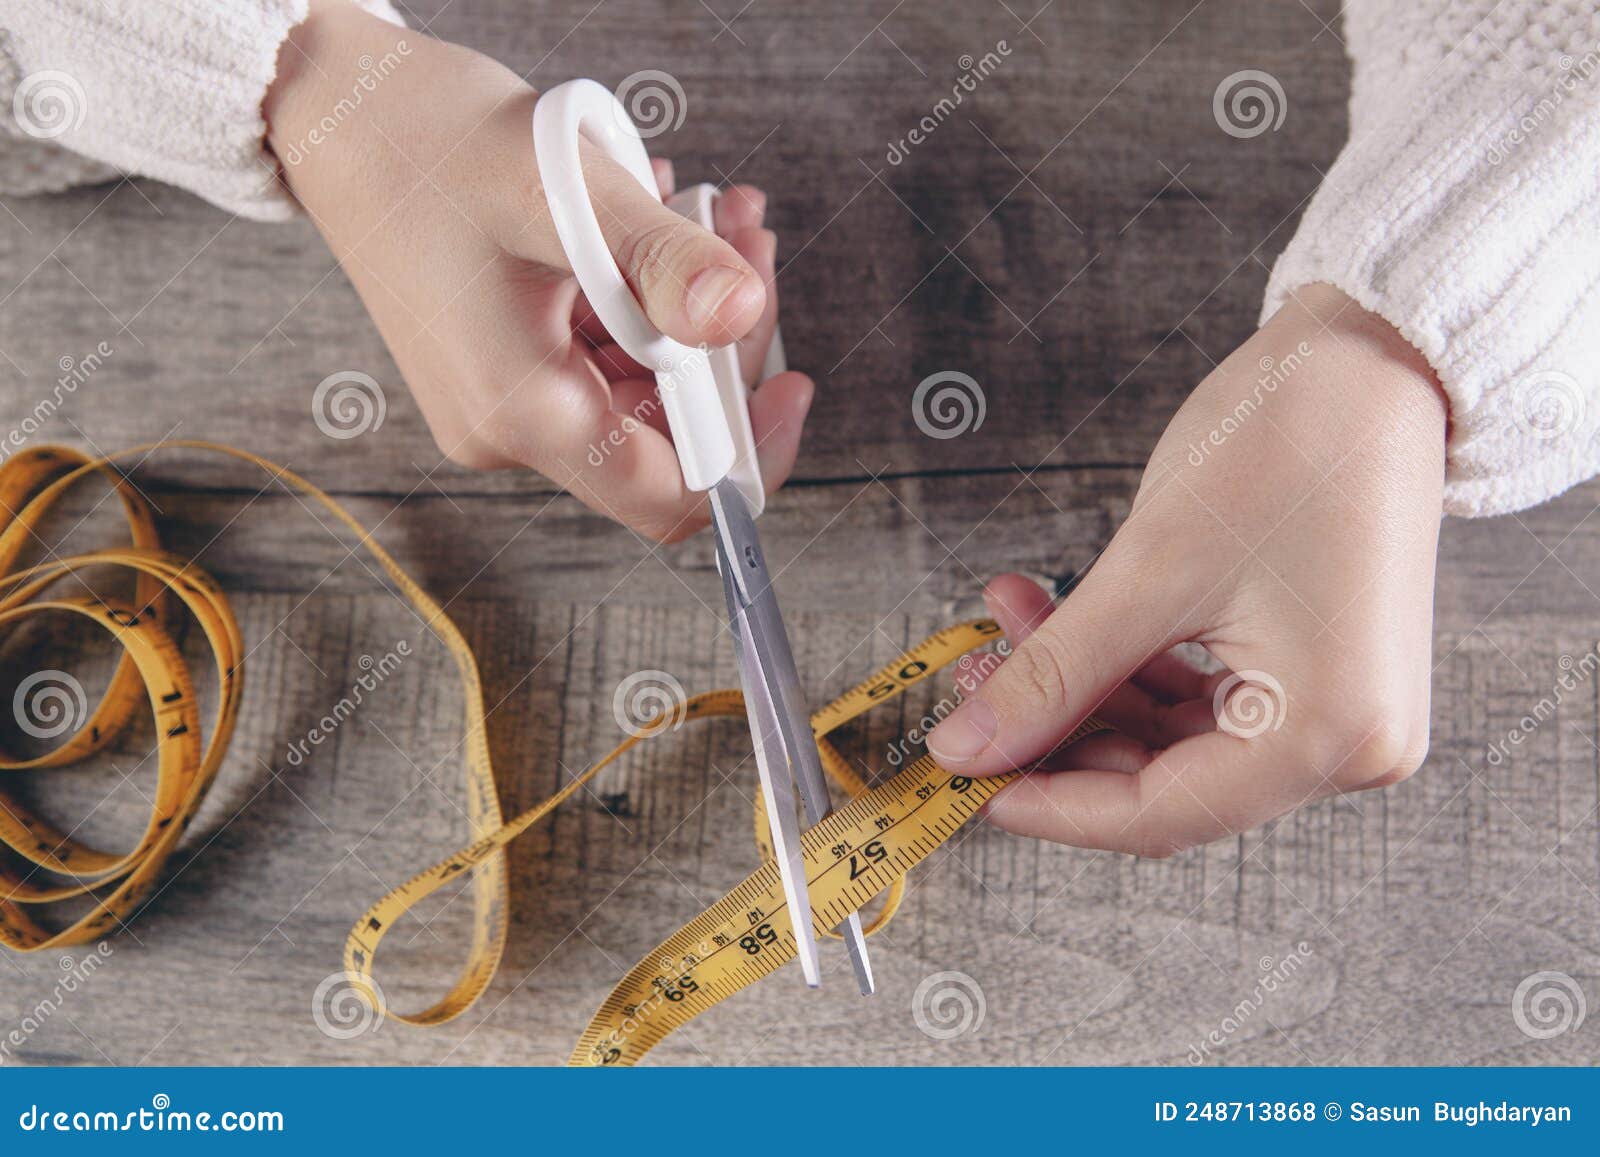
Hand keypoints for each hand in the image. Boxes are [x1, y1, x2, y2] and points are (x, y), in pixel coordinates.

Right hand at [264, 1, 811, 540]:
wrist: (334, 113)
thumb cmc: (426, 142)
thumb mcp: (564, 192)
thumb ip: (661, 262)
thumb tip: (742, 315)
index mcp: (521, 411)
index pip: (669, 494)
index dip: (748, 450)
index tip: (790, 379)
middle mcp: (509, 429)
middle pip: (668, 437)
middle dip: (726, 347)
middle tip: (745, 245)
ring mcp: (503, 402)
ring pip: (643, 391)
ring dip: (691, 311)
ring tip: (710, 216)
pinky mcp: (504, 367)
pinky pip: (605, 357)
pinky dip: (645, 300)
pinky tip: (656, 225)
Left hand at [926, 284, 1446, 856]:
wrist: (1374, 359)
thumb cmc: (1290, 443)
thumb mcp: (1150, 571)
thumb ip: (1054, 675)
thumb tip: (968, 750)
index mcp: (1328, 734)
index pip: (1159, 814)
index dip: (1047, 804)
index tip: (964, 779)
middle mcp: (1350, 745)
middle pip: (1163, 782)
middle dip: (1056, 731)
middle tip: (972, 685)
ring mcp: (1337, 710)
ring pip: (1171, 739)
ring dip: (1083, 688)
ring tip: (1009, 623)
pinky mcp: (1317, 673)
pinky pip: (1202, 699)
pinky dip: (1127, 665)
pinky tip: (1058, 615)